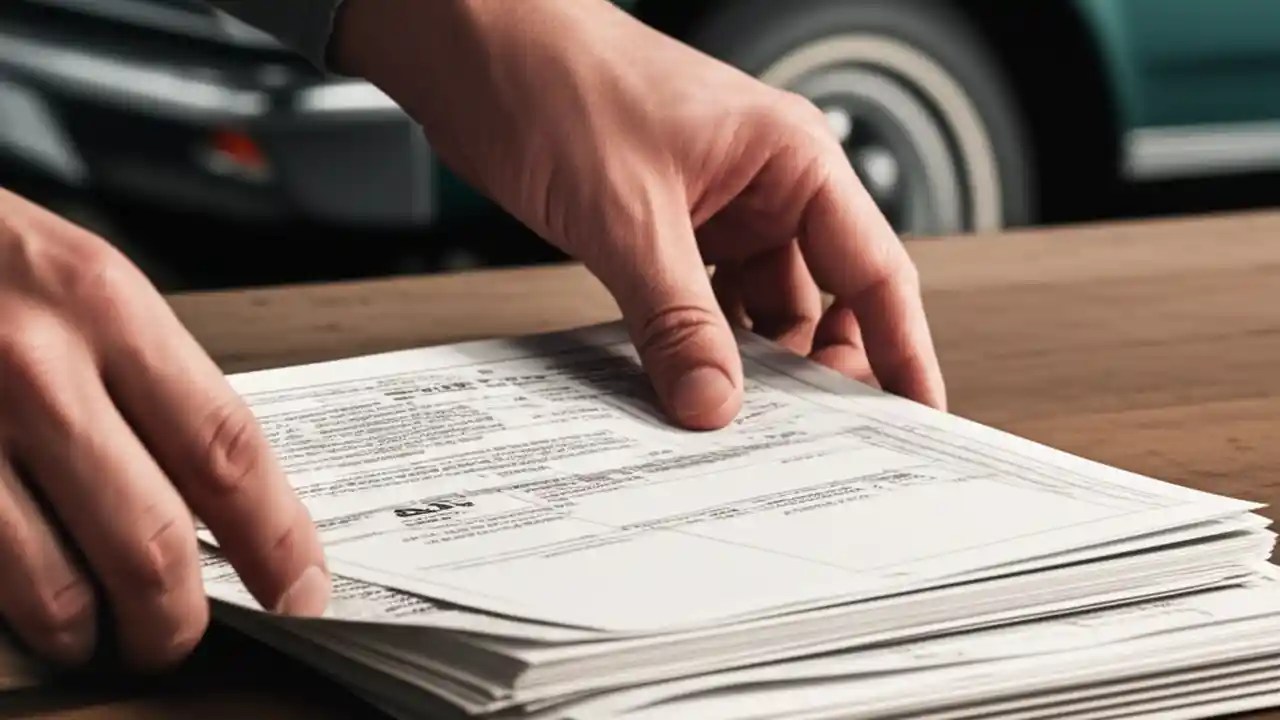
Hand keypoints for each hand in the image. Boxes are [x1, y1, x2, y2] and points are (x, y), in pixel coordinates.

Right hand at [0, 190, 327, 668]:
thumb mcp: (77, 280)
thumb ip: (145, 377)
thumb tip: (215, 492)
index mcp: (105, 304)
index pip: (229, 448)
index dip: (279, 539)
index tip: (301, 589)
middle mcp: (36, 363)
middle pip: (153, 538)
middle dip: (178, 618)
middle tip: (181, 635)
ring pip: (56, 587)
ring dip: (90, 632)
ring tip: (97, 632)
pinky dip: (17, 610)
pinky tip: (29, 603)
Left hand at [338, 0, 945, 428]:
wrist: (471, 45)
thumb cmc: (558, 79)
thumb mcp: (628, 216)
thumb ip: (675, 319)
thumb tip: (713, 402)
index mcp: (790, 160)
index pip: (873, 271)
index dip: (901, 349)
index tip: (916, 415)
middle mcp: (762, 184)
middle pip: (819, 300)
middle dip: (814, 370)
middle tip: (799, 438)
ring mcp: (712, 206)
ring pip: (753, 309)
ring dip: (743, 363)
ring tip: (732, 421)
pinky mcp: (661, 224)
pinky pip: (697, 302)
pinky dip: (693, 343)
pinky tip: (680, 381)